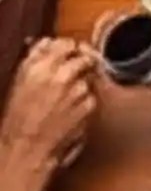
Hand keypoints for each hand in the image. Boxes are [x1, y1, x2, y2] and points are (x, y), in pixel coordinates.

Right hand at [0, 38, 97, 164]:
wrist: (26, 148)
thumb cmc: (18, 119)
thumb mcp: (19, 83)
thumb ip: (35, 59)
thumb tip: (47, 42)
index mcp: (38, 67)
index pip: (65, 43)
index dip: (70, 49)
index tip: (70, 53)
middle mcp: (59, 75)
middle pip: (83, 57)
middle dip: (81, 64)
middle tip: (72, 76)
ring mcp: (77, 89)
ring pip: (88, 77)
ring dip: (82, 84)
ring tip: (64, 100)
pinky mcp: (89, 104)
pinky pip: (92, 96)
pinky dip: (85, 101)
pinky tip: (70, 111)